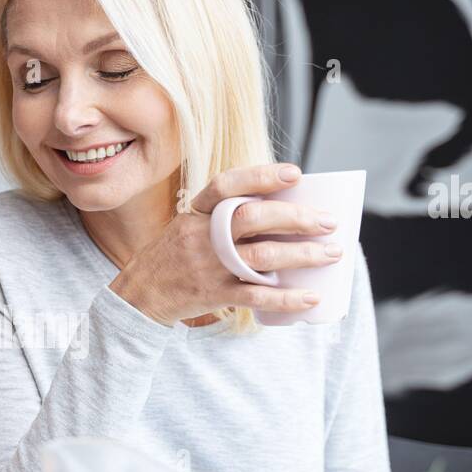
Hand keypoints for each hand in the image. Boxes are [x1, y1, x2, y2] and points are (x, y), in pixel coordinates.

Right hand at [109, 163, 340, 324]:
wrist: (139, 295)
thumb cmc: (175, 257)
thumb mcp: (189, 225)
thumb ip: (224, 216)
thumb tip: (282, 208)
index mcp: (197, 212)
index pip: (227, 185)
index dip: (261, 177)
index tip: (295, 173)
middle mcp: (202, 235)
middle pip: (252, 219)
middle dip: (296, 218)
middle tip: (328, 222)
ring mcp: (207, 265)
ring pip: (261, 256)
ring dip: (302, 255)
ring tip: (331, 253)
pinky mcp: (213, 294)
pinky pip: (256, 297)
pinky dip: (286, 298)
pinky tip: (311, 296)